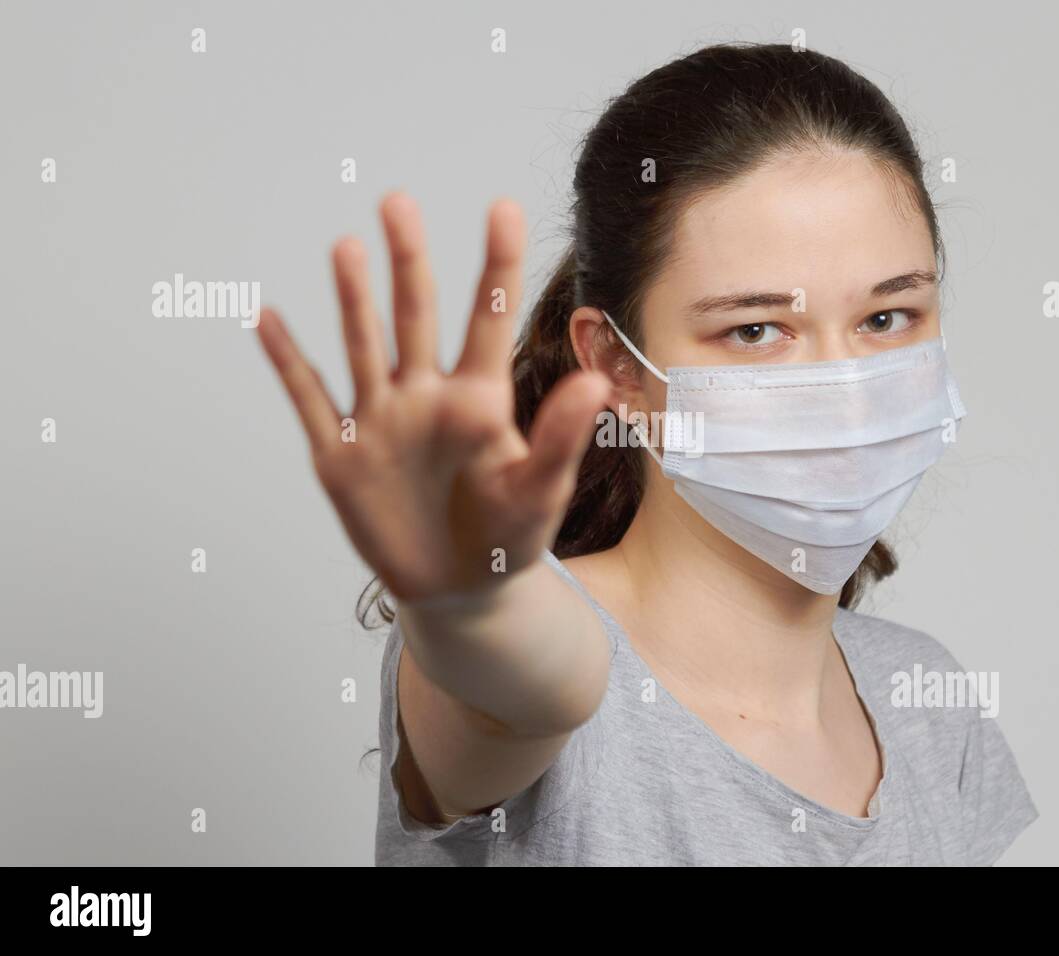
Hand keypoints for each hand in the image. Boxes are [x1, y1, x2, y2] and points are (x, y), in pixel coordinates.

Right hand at [256, 192, 609, 601]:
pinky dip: (288, 361)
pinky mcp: (344, 455)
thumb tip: (597, 380)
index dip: (497, 264)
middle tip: (398, 202)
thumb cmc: (508, 536)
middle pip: (416, 316)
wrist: (460, 588)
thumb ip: (561, 435)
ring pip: (365, 346)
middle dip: (408, 261)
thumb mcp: (540, 488)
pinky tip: (268, 317)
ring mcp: (383, 420)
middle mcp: (428, 395)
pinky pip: (311, 399)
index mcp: (481, 398)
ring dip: (354, 300)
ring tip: (348, 248)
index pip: (489, 319)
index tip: (505, 207)